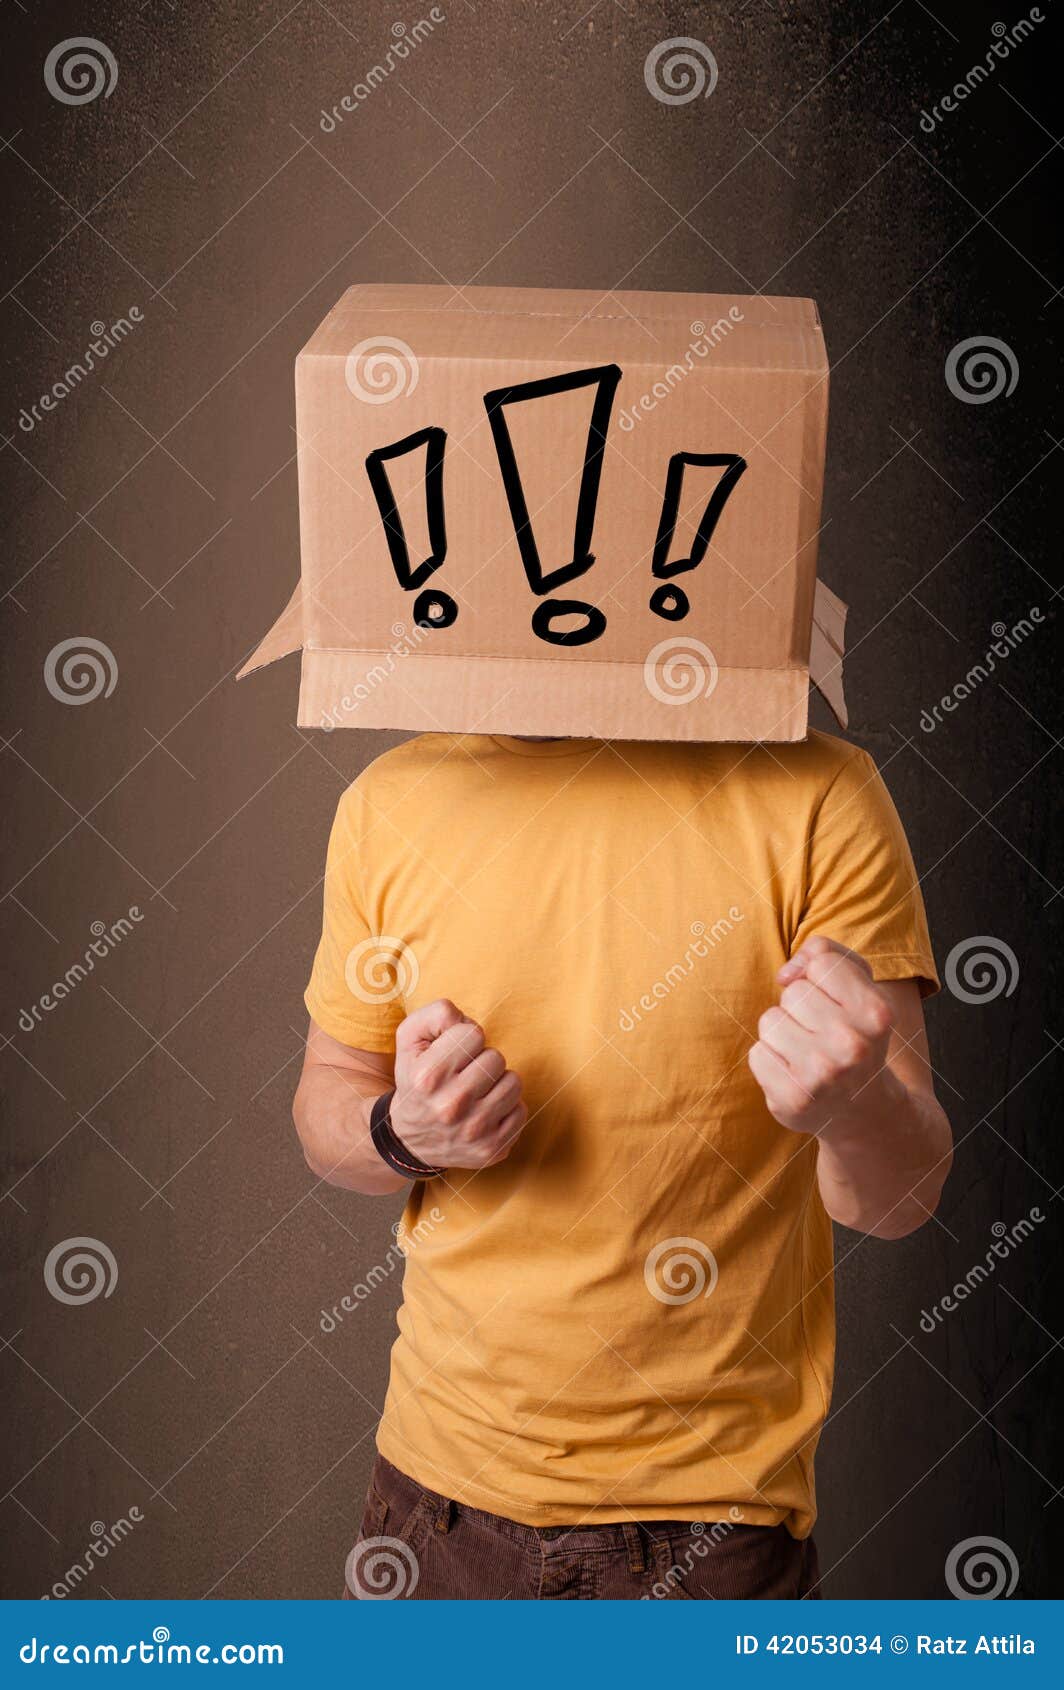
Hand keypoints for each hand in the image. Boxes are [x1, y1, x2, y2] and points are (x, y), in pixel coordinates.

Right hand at [390, 999, 526, 1169]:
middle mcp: (451, 1106)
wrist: (410, 1140)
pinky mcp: (492, 1149)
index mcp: (428, 1077)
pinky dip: (506, 1108)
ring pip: (513, 1082)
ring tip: (479, 1091)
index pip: (473, 1034)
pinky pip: (521, 1110)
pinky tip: (485, 1111)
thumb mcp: (410, 1041)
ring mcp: (474, 1131)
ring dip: (498, 1082)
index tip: (454, 1054)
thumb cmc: (416, 1080)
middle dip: (482, 1060)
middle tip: (466, 1074)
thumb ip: (436, 1016)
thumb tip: (465, 1020)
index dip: (465, 1039)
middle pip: (496, 1057)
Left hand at [748, 936, 897, 1135]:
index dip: (822, 979)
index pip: (821, 962)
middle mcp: (853, 1044)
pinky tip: (796, 1075)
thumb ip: (826, 953)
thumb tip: (785, 974)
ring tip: (809, 1054)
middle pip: (793, 991)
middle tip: (824, 1035)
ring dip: (783, 1034)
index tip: (836, 1003)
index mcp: (876, 1012)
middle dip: (802, 1008)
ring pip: (770, 1020)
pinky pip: (757, 1054)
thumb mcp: (859, 984)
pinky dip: (770, 1061)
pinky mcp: (793, 1098)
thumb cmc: (855, 1032)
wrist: (863, 1108)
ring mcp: (822, 1074)